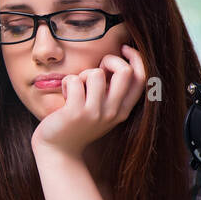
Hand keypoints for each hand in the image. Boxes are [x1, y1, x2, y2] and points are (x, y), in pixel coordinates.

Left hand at [31, 44, 147, 160]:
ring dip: (82, 75)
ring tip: (76, 89)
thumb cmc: (77, 126)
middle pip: (125, 71)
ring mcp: (95, 113)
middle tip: (96, 69)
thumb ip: (111, 92)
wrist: (58, 151)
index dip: (136, 58)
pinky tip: (65, 97)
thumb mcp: (101, 111)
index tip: (124, 48)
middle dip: (110, 60)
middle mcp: (113, 112)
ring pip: (95, 73)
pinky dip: (67, 83)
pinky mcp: (76, 112)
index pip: (142, 78)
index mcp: (122, 110)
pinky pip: (74, 80)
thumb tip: (116, 61)